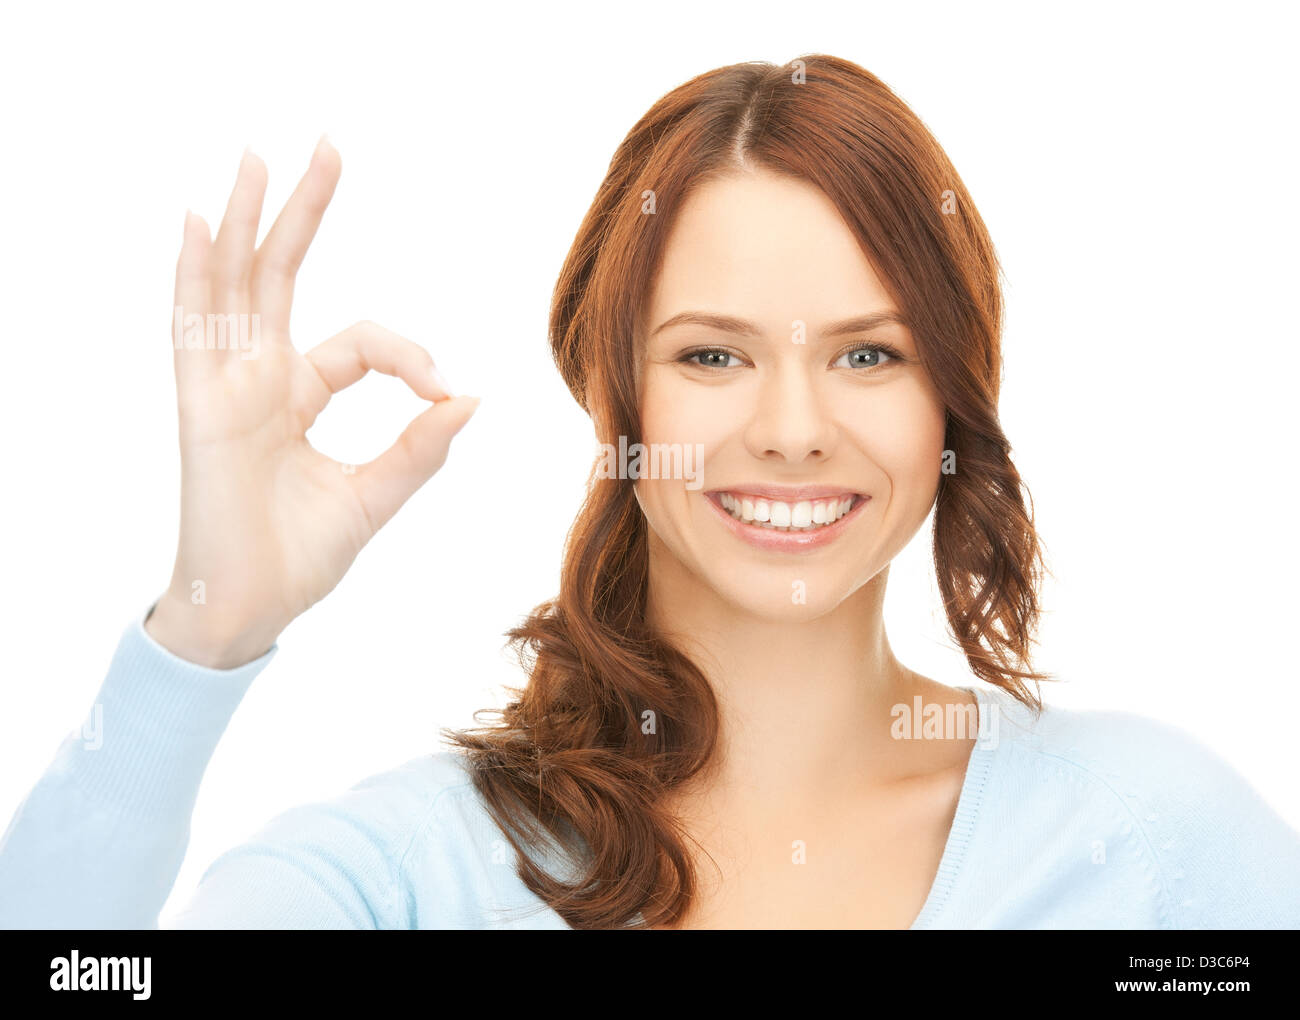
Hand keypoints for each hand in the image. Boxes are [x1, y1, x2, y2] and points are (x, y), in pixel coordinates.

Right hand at [146, 138, 479, 667]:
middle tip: (329, 146)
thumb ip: (419, 449)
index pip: (362, 343)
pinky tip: (195, 221)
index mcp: (301, 395)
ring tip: (256, 157)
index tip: (445, 391)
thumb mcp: (376, 496)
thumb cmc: (300, 557)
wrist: (250, 609)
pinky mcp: (202, 407)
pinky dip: (193, 275)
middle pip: (282, 276)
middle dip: (305, 212)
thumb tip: (472, 398)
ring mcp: (226, 386)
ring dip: (244, 220)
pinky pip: (192, 329)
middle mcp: (260, 377)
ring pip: (235, 285)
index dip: (410, 357)